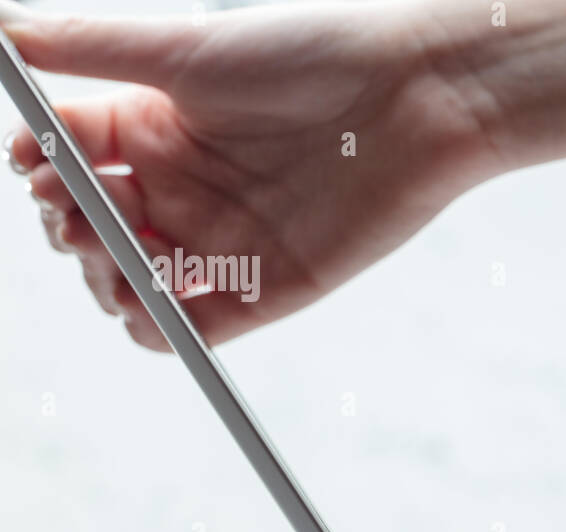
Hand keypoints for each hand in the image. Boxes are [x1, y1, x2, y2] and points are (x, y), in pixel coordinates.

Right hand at [0, 0, 500, 348]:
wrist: (410, 99)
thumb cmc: (306, 56)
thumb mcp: (180, 48)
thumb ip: (84, 47)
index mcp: (154, 127)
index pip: (64, 160)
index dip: (37, 169)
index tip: (36, 164)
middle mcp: (181, 188)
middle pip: (87, 231)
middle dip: (65, 226)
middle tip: (81, 209)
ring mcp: (220, 243)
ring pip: (126, 288)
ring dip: (101, 278)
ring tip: (119, 248)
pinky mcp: (265, 290)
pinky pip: (188, 331)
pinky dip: (154, 324)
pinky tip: (153, 294)